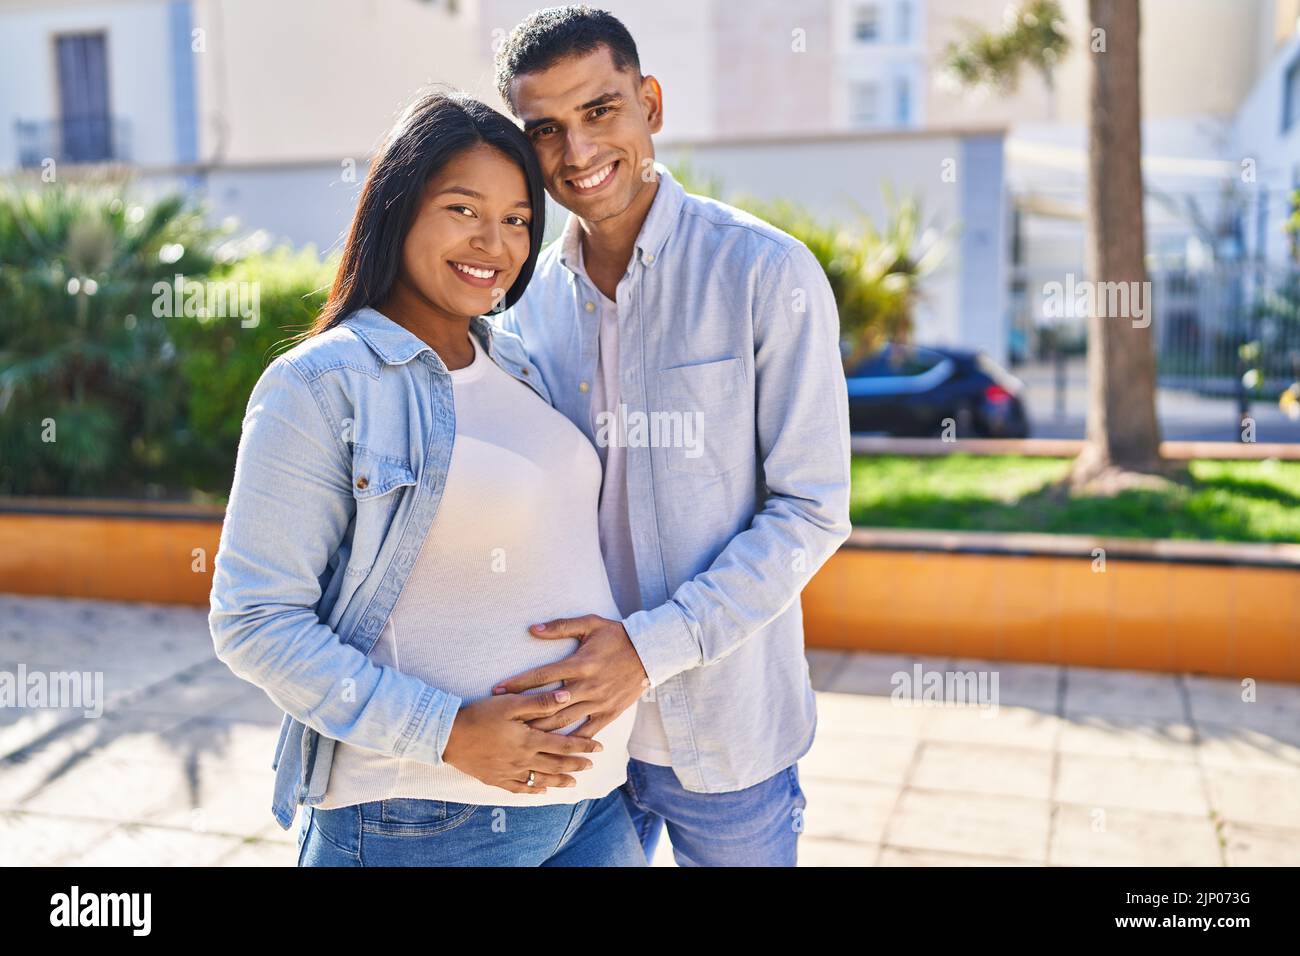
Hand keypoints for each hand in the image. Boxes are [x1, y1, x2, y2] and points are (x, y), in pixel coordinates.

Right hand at [441, 690, 603, 793]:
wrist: (448, 736)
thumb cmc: (480, 715)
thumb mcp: (510, 703)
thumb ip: (540, 701)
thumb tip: (567, 696)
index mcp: (529, 740)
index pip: (564, 745)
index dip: (583, 746)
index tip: (599, 747)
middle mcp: (523, 760)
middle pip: (557, 765)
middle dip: (576, 765)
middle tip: (591, 765)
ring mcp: (510, 772)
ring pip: (542, 780)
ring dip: (560, 781)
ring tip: (573, 783)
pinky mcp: (496, 779)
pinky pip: (520, 788)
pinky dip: (534, 791)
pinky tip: (542, 791)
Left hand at [491, 614, 650, 738]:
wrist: (650, 652)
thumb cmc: (617, 635)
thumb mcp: (590, 624)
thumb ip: (560, 626)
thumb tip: (532, 629)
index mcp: (580, 664)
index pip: (542, 676)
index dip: (518, 683)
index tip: (497, 690)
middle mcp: (587, 686)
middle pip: (549, 705)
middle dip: (523, 713)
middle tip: (501, 721)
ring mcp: (598, 701)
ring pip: (565, 722)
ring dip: (542, 731)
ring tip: (520, 738)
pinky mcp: (609, 712)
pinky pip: (588, 731)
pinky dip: (572, 742)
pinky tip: (555, 750)